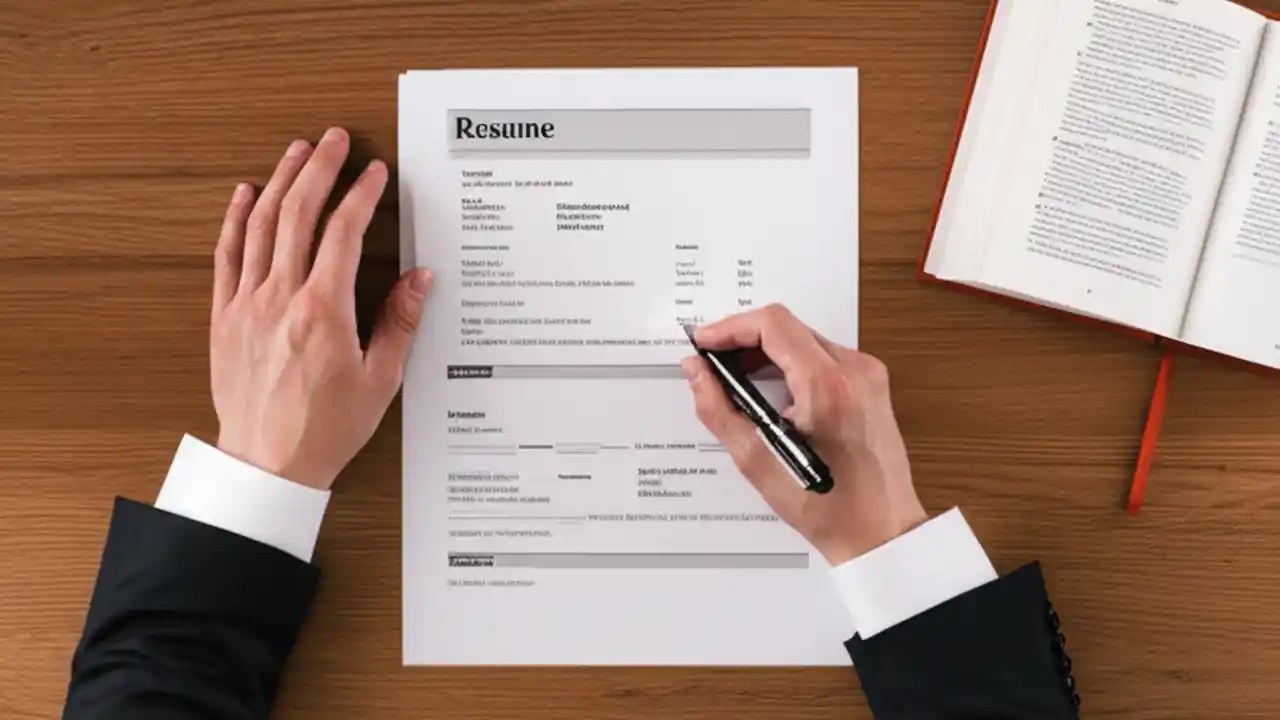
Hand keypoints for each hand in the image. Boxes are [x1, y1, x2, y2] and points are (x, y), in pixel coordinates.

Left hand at [210, 128, 431, 489]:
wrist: (268, 464)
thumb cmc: (326, 429)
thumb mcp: (381, 379)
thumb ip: (400, 322)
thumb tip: (421, 278)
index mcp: (324, 311)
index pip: (344, 232)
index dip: (361, 195)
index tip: (374, 173)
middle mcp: (281, 299)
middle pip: (299, 214)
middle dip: (319, 168)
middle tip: (334, 139)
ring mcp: (247, 305)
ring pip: (262, 226)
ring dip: (281, 182)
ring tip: (296, 151)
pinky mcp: (225, 318)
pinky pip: (227, 256)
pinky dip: (236, 220)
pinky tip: (245, 195)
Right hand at [682, 304, 924, 564]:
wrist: (880, 532)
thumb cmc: (829, 507)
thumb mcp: (757, 461)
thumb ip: (719, 409)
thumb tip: (697, 373)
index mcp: (827, 387)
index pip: (772, 325)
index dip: (730, 327)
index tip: (705, 342)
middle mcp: (854, 371)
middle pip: (788, 326)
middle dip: (744, 338)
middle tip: (714, 363)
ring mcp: (868, 375)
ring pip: (804, 337)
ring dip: (767, 350)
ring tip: (738, 381)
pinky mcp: (872, 384)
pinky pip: (823, 355)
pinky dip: (791, 362)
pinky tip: (772, 391)